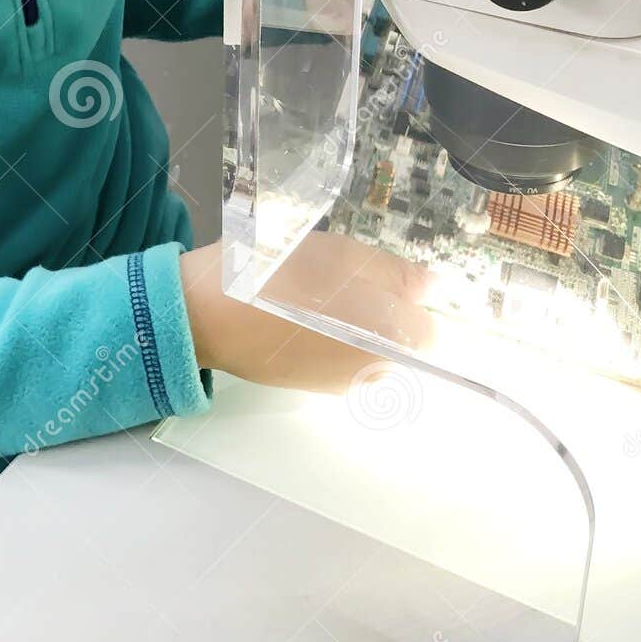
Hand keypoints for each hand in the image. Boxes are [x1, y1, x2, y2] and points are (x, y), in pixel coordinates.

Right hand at [179, 233, 434, 395]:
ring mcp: (338, 384)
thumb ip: (395, 273)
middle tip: (340, 276)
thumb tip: (434, 287)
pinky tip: (296, 311)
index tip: (379, 276)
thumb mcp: (342, 255)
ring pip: (367, 347)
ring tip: (314, 291)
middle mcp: (370, 374)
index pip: (431, 329)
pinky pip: (338, 357)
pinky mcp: (309, 386)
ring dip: (355, 322)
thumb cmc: (278, 275)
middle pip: (399, 339)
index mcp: (388, 341)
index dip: (409, 297)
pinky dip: (328, 335)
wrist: (206, 315)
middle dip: (383, 310)